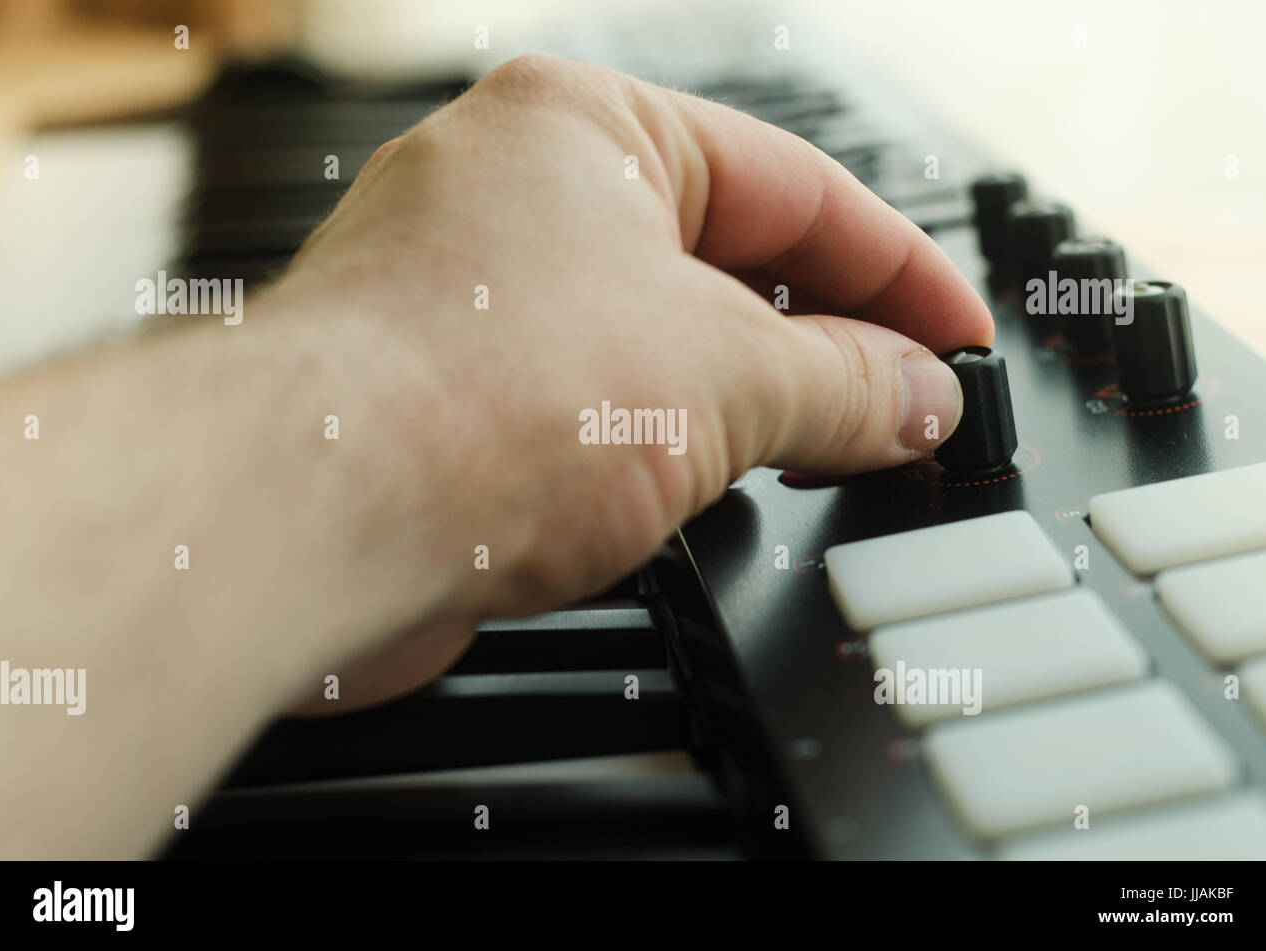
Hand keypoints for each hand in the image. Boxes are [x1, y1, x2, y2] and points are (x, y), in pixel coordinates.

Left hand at [268, 54, 992, 709]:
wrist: (304, 518)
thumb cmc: (471, 397)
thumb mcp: (722, 382)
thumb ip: (844, 384)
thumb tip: (917, 399)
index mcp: (588, 128)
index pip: (795, 187)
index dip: (901, 270)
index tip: (961, 340)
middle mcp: (517, 194)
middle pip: (725, 259)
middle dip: (826, 339)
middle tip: (909, 407)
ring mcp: (472, 294)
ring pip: (655, 338)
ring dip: (748, 398)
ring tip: (829, 450)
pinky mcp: (443, 391)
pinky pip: (591, 399)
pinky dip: (664, 440)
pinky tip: (710, 483)